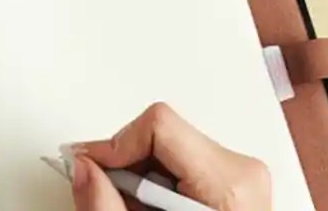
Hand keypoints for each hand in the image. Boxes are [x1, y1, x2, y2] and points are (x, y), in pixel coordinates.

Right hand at [69, 102, 271, 210]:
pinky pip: (184, 164)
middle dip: (126, 167)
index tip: (90, 166)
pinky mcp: (236, 184)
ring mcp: (243, 177)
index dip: (114, 145)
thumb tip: (84, 171)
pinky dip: (160, 186)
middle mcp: (242, 172)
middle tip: (111, 198)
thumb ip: (107, 207)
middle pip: (161, 135)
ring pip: (169, 149)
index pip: (158, 126)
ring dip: (142, 178)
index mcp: (228, 183)